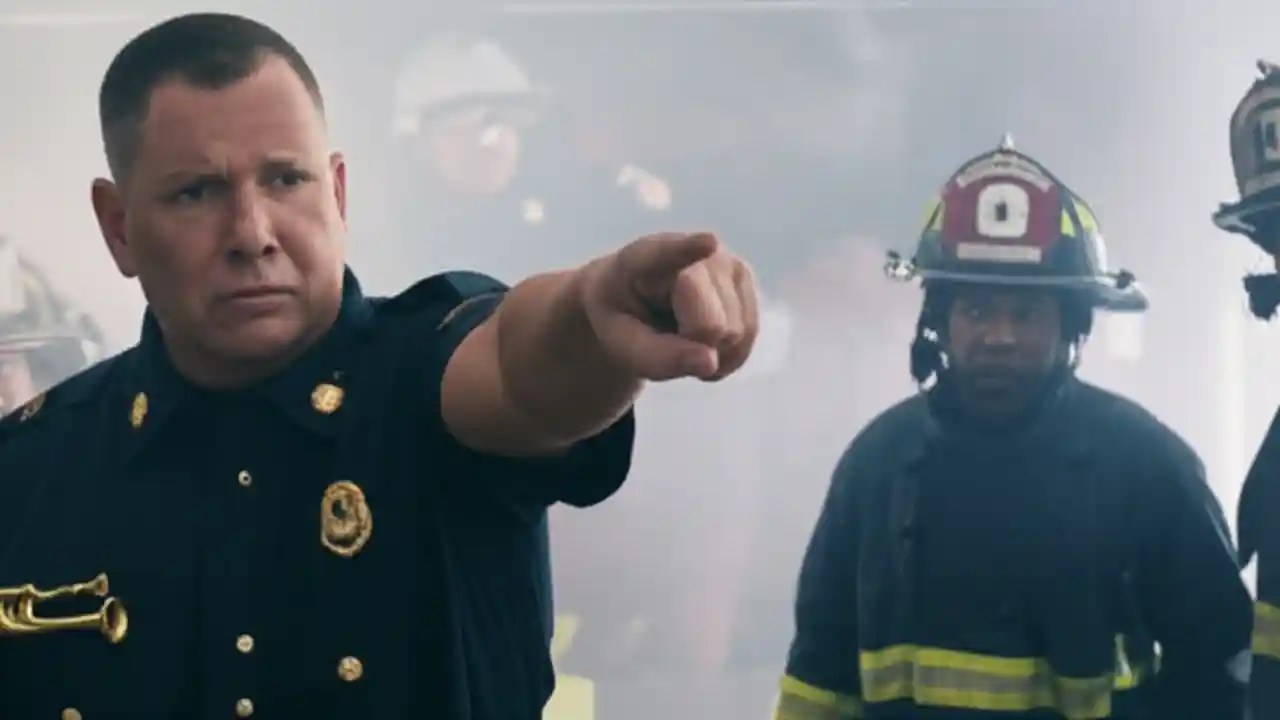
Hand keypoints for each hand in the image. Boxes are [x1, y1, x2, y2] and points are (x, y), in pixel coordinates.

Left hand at [582, 232, 759, 381]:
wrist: (636, 300)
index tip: (708, 243)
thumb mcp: (624, 347)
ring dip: (711, 353)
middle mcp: (695, 252)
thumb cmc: (624, 321)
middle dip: (694, 347)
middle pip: (713, 326)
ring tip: (681, 337)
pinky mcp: (745, 278)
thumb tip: (710, 362)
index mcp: (643, 260)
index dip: (689, 249)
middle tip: (665, 338)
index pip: (668, 255)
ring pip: (738, 335)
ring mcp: (726, 262)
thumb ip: (659, 358)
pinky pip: (749, 337)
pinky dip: (727, 354)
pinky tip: (704, 339)